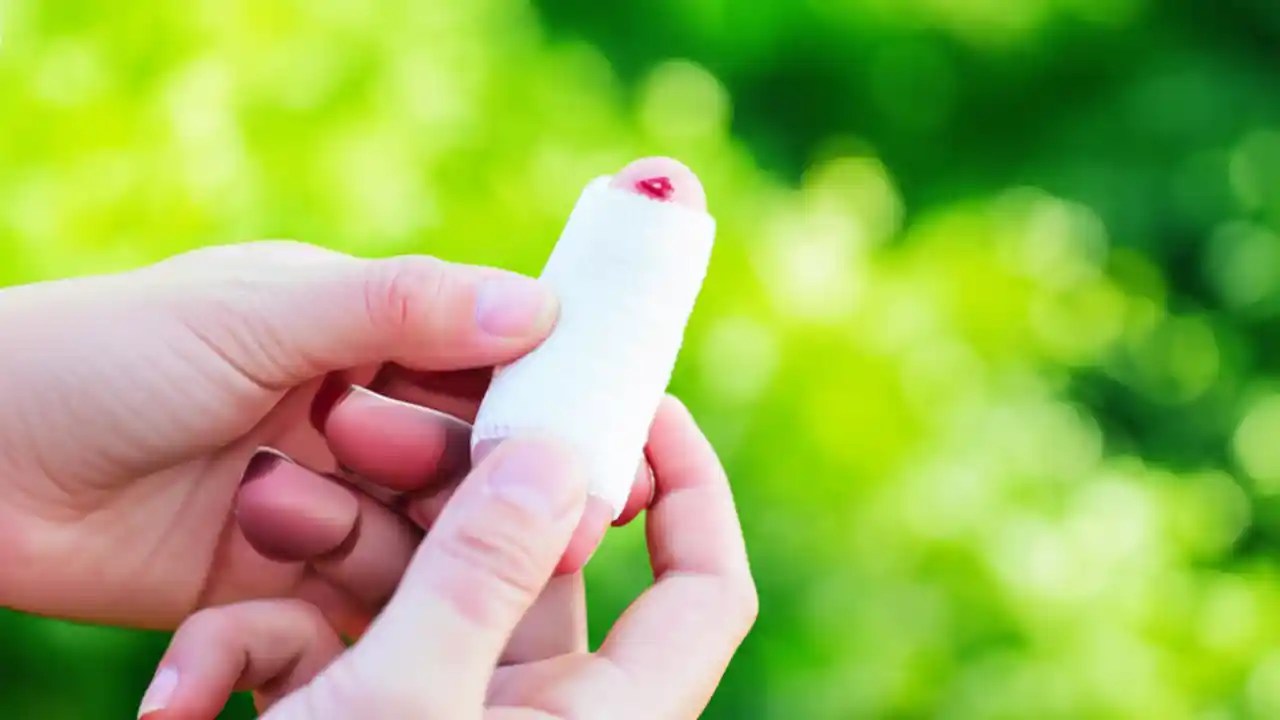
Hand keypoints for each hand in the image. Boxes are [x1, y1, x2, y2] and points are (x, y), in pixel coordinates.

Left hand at [0, 241, 637, 629]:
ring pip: (429, 521)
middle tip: (588, 509)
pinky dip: (401, 594)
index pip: (483, 348)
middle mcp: (347, 408)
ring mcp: (322, 495)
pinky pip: (371, 585)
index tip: (621, 414)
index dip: (555, 380)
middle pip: (470, 443)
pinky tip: (437, 608)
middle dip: (525, 475)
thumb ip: (399, 307)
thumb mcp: (261, 315)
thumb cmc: (106, 358)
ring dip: (464, 538)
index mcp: (351, 324)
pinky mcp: (287, 575)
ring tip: (509, 560)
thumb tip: (540, 304)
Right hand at [137, 398, 757, 718]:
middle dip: (442, 483)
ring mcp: (442, 709)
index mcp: (598, 719)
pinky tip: (189, 689)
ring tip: (262, 507)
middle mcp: (531, 710)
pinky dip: (263, 647)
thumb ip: (478, 577)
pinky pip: (337, 646)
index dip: (690, 484)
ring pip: (412, 584)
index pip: (700, 589)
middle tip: (367, 417)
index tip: (636, 398)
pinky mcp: (363, 716)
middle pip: (526, 557)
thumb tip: (554, 460)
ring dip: (325, 548)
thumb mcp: (401, 706)